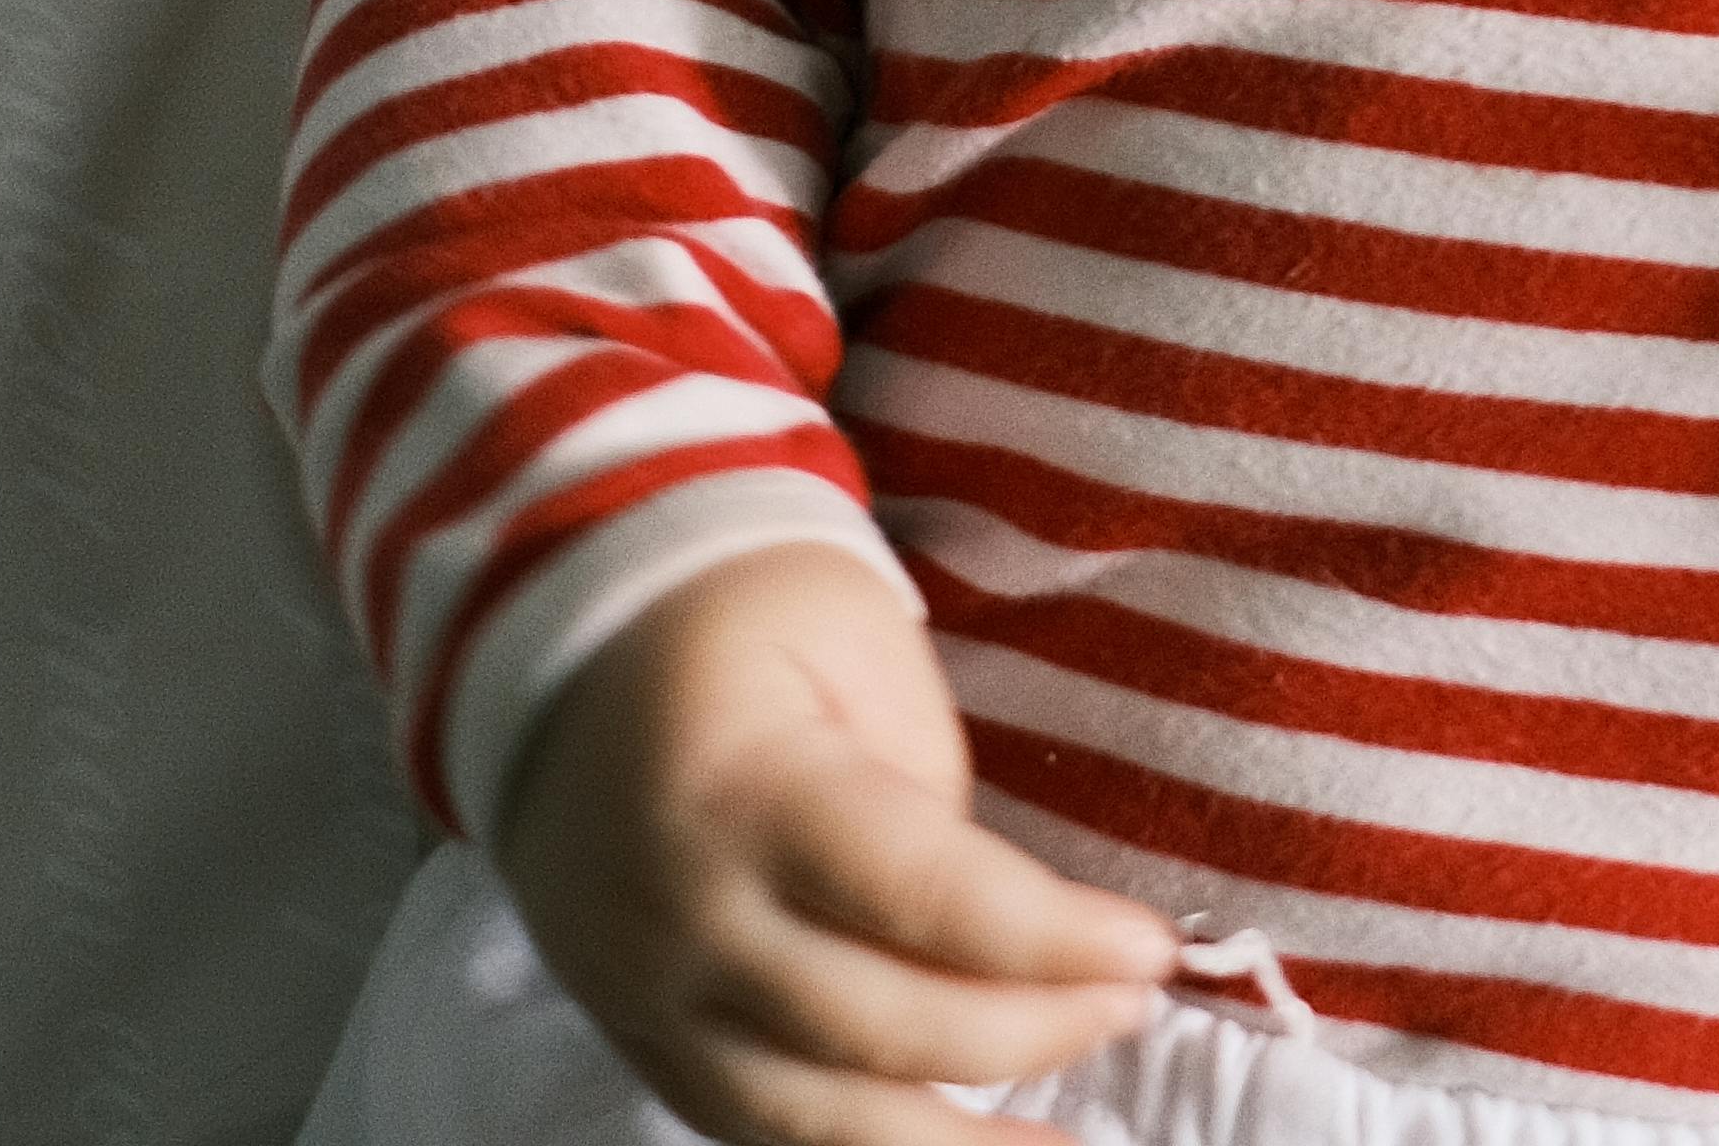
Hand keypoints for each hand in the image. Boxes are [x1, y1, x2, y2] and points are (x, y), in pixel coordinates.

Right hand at [496, 543, 1174, 1145]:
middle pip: (882, 1025)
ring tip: (1073, 1140)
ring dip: (958, 1142)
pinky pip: (756, 1127)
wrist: (561, 661)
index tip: (1156, 950)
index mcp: (747, 795)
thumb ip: (925, 786)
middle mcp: (688, 921)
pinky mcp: (641, 1038)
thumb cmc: (741, 625)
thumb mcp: (855, 641)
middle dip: (1032, 1028)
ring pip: (816, 1118)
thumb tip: (999, 926)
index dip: (1053, 940)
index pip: (924, 900)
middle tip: (1134, 999)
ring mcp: (651, 998)